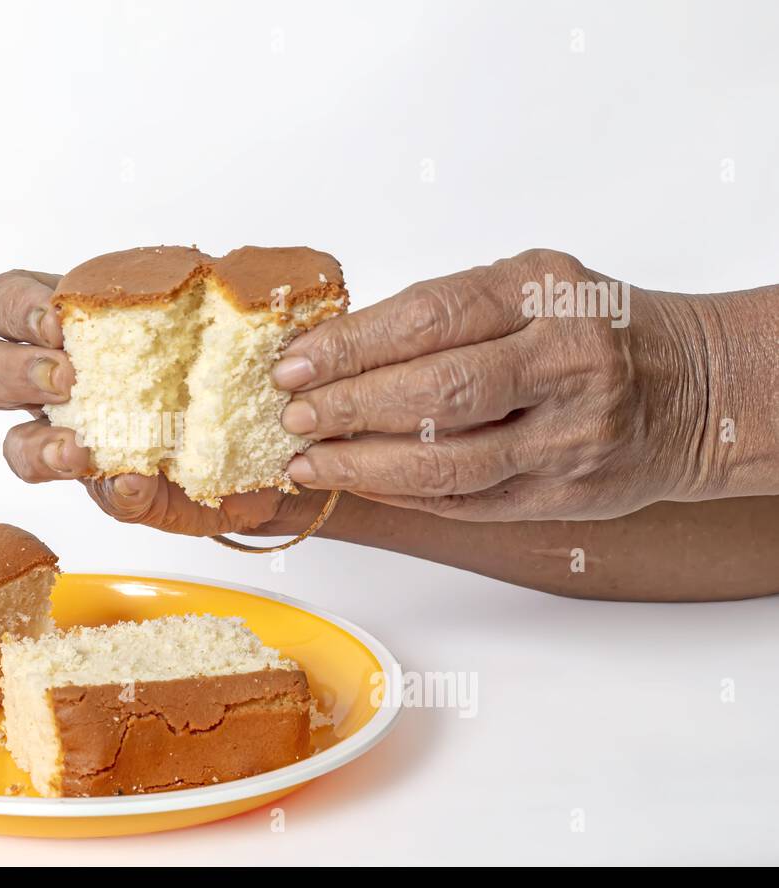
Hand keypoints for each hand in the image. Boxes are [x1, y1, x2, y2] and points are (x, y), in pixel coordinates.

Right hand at [0, 269, 330, 537]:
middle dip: (11, 373)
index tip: (58, 322)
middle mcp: (57, 383)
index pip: (3, 302)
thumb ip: (204, 283)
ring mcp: (79, 439)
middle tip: (66, 378)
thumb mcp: (217, 302)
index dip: (15, 309)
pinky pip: (101, 498)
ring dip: (39, 447)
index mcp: (70, 323)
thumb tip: (207, 277)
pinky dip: (119, 490)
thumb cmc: (226, 354)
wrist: (276, 430)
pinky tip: (138, 481)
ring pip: (17, 447)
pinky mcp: (117, 490)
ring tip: (79, 450)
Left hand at [272, 249, 709, 520]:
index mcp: (545, 294)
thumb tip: (334, 349)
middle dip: (347, 408)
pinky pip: (463, 502)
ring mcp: (566, 437)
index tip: (295, 363)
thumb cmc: (594, 329)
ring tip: (308, 460)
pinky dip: (399, 495)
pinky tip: (359, 481)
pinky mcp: (561, 495)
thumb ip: (444, 313)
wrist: (694, 388)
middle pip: (433, 393)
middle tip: (292, 416)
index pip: (429, 318)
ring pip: (444, 463)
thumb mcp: (529, 287)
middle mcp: (563, 363)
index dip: (351, 345)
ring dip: (361, 466)